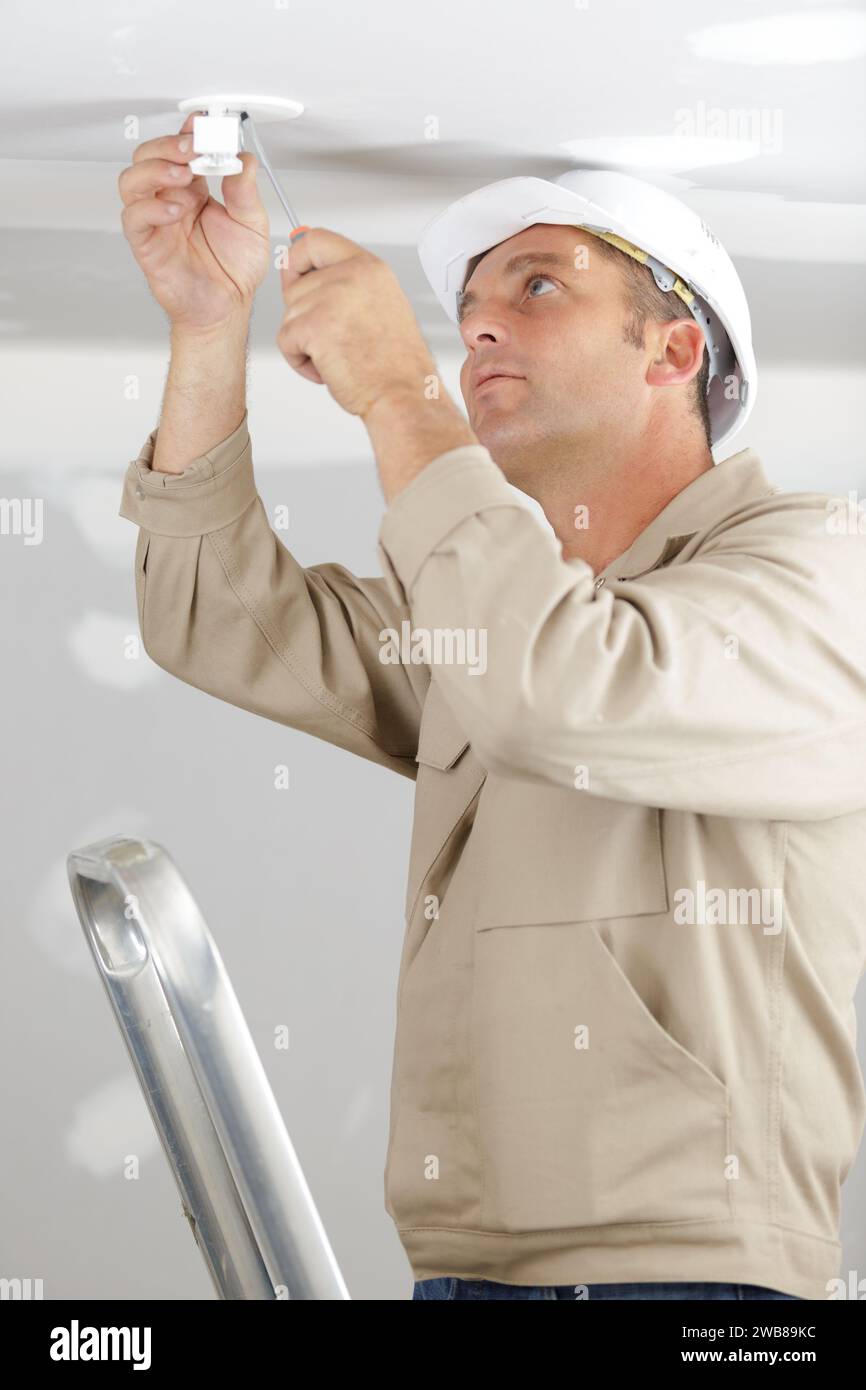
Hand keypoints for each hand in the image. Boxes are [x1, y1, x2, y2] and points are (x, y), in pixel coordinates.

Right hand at [118, 113, 269, 332]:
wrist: (225, 309)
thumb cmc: (235, 271)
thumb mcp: (253, 225)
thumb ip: (246, 192)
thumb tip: (243, 159)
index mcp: (196, 189)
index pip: (182, 148)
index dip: (189, 131)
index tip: (205, 122)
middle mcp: (171, 198)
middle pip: (149, 155)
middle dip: (170, 145)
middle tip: (193, 147)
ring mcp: (155, 219)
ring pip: (132, 179)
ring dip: (155, 169)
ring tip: (183, 174)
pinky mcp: (146, 243)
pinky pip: (134, 217)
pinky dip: (152, 207)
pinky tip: (176, 210)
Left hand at [277, 228, 435, 415]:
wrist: (403, 395)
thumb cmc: (395, 365)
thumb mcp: (380, 305)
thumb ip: (348, 284)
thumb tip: (309, 275)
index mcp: (370, 267)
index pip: (314, 240)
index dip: (296, 260)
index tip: (295, 278)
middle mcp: (351, 275)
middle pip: (295, 285)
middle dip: (304, 316)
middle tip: (334, 338)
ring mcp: (331, 298)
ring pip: (289, 315)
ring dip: (305, 343)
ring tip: (339, 356)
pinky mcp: (314, 326)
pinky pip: (286, 341)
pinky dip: (301, 362)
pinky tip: (329, 368)